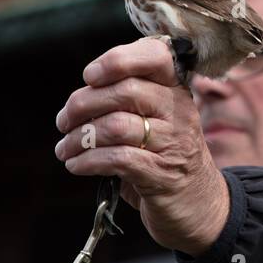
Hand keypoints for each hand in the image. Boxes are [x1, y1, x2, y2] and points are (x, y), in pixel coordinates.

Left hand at [54, 37, 229, 255]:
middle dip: (84, 103)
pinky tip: (76, 165)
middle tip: (64, 120)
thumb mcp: (156, 121)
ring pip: (117, 126)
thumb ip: (128, 103)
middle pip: (127, 90)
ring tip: (65, 148)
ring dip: (80, 137)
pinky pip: (117, 159)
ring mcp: (173, 142)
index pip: (156, 57)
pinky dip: (88, 161)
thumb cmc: (165, 157)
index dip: (118, 59)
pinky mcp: (162, 174)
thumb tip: (79, 99)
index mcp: (176, 90)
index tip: (89, 75)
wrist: (199, 205)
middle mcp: (179, 111)